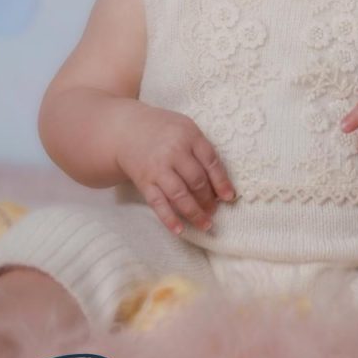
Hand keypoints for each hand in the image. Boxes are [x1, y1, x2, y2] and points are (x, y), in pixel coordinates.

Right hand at [114, 103, 236, 235]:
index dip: (222, 182)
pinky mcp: (144, 181)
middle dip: (208, 200)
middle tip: (215, 210)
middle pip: (197, 181)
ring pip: (180, 195)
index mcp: (189, 135)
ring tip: (206, 224)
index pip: (211, 161)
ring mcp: (158, 168)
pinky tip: (180, 230)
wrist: (127, 129)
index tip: (230, 197)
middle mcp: (174, 151)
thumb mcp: (186, 128)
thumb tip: (219, 183)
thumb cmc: (164, 130)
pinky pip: (158, 203)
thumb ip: (202, 149)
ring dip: (195, 213)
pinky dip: (169, 218)